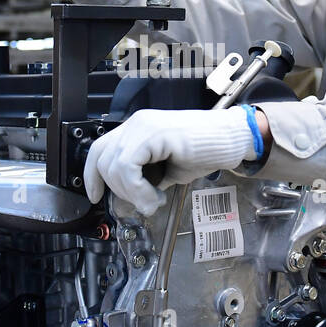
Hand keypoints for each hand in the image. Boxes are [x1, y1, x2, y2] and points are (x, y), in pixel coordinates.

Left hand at [82, 107, 259, 215]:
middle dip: (117, 189)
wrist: (232, 139)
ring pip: (114, 166)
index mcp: (137, 129)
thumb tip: (129, 198)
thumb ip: (144, 178)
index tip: (96, 196)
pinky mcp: (154, 133)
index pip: (100, 149)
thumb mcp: (166, 169)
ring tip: (153, 200)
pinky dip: (138, 189)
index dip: (93, 175)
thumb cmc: (206, 150)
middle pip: (102, 158)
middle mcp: (136, 124)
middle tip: (142, 202)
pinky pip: (128, 166)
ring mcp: (144, 126)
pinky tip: (156, 195)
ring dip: (131, 193)